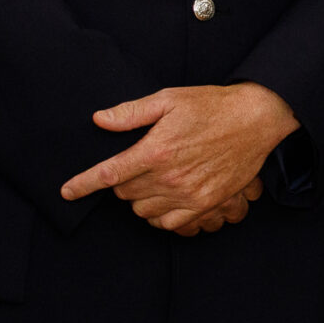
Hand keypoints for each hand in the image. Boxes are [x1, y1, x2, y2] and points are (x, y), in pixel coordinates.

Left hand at [60, 83, 296, 234]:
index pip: (107, 174)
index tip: (67, 192)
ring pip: (143, 210)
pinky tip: (166, 199)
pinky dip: (160, 215)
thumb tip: (100, 120)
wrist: (256, 119)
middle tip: (139, 165)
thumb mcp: (170, 98)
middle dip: (124, 182)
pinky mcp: (204, 204)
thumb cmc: (212, 106)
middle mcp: (169, 176)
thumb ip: (132, 112)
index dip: (82, 185)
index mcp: (155, 150)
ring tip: (154, 180)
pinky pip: (168, 224)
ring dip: (141, 198)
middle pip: (124, 194)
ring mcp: (187, 194)